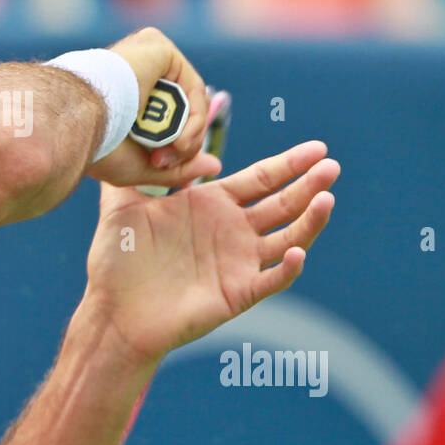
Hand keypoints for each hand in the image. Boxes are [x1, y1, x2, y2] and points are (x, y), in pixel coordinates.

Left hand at [73, 141, 339, 365]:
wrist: (112, 311)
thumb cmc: (116, 262)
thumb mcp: (121, 206)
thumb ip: (132, 172)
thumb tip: (133, 133)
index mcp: (212, 205)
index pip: (261, 179)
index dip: (290, 163)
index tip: (319, 147)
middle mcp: (232, 231)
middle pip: (282, 203)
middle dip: (309, 184)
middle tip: (331, 166)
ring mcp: (238, 263)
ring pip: (286, 238)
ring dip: (309, 221)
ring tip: (326, 199)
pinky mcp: (236, 294)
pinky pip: (270, 280)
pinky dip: (286, 268)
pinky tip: (296, 253)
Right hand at [87, 27, 210, 186]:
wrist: (80, 123)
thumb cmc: (99, 146)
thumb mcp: (142, 166)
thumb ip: (178, 166)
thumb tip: (215, 165)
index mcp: (123, 92)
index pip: (166, 117)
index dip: (175, 144)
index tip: (161, 164)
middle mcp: (135, 69)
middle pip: (182, 109)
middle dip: (183, 142)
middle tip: (162, 161)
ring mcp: (147, 54)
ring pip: (190, 100)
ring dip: (190, 134)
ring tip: (170, 152)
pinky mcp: (159, 47)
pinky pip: (192, 86)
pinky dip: (194, 117)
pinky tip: (178, 137)